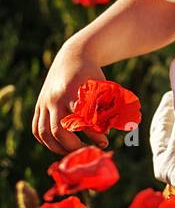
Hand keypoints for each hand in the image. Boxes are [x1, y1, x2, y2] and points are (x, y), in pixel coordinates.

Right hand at [31, 39, 109, 156]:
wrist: (72, 57)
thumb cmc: (91, 74)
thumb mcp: (100, 87)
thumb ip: (102, 109)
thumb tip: (105, 133)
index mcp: (71, 92)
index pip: (80, 120)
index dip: (92, 135)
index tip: (105, 142)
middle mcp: (54, 98)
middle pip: (58, 130)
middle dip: (73, 146)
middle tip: (89, 150)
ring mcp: (43, 102)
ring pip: (44, 133)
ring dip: (58, 148)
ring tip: (74, 151)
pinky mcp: (38, 105)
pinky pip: (36, 129)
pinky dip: (46, 141)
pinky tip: (59, 145)